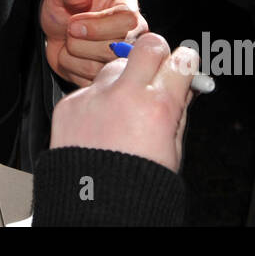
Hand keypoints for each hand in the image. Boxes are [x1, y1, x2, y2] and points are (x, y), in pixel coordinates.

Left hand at [40, 0, 147, 86]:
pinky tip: (70, 57)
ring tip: (69, 42)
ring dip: (74, 55)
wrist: (56, 28)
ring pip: (100, 68)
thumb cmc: (65, 5)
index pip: (128, 20)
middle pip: (116, 50)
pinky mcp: (107, 76)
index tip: (73, 24)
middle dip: (82, 43)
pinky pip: (90, 81)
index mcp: (126, 7)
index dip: (99, 26)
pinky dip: (71, 70)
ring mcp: (121, 58)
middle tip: (69, 31)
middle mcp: (132, 34)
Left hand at [48, 32, 198, 172]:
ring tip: (123, 110)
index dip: (185, 63)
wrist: (94, 209)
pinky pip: (89, 91)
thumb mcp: (172, 151)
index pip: (181, 60)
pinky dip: (97, 104)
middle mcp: (125, 95)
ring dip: (123, 79)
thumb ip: (178, 113)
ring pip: (114, 66)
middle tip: (156, 71)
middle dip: (157, 54)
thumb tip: (185, 88)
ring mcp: (93, 97)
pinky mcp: (69, 104)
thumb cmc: (138, 187)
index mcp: (158, 107)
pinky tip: (100, 128)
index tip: (183, 66)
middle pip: (148, 45)